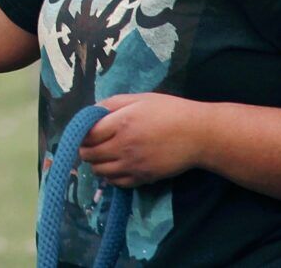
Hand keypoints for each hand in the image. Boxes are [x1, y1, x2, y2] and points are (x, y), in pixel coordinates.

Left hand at [77, 92, 206, 186]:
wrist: (198, 135)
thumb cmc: (169, 111)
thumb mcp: (139, 98)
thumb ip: (112, 104)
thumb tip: (92, 112)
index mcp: (120, 123)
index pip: (86, 135)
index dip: (81, 134)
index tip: (85, 131)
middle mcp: (123, 146)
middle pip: (89, 155)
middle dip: (85, 149)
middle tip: (91, 143)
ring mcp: (133, 165)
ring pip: (100, 171)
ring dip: (96, 163)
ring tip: (103, 154)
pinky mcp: (143, 178)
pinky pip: (117, 183)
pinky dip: (111, 176)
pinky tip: (116, 166)